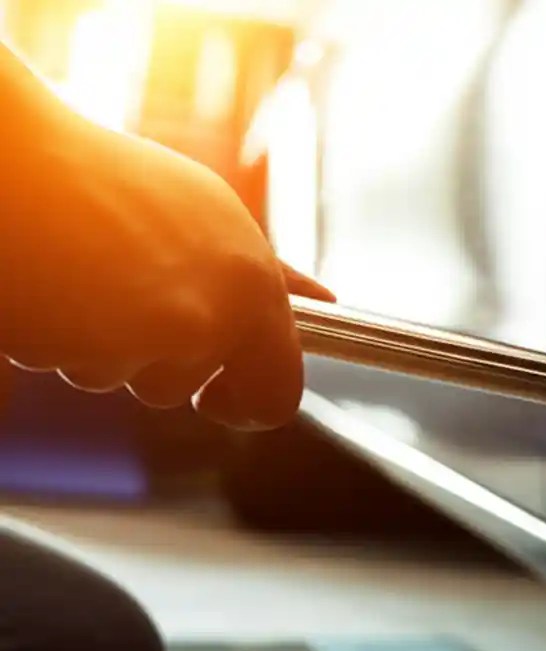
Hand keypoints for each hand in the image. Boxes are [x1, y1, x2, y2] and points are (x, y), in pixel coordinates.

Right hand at [0, 112, 333, 429]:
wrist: (14, 160)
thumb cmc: (108, 180)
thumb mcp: (210, 215)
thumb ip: (269, 273)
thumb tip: (325, 302)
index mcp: (256, 286)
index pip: (280, 396)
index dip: (249, 406)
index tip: (220, 395)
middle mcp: (214, 318)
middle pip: (183, 392)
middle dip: (152, 361)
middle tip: (122, 293)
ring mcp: (151, 339)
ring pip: (124, 381)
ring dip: (100, 344)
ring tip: (83, 272)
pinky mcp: (88, 350)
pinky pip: (73, 368)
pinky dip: (57, 338)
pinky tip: (52, 282)